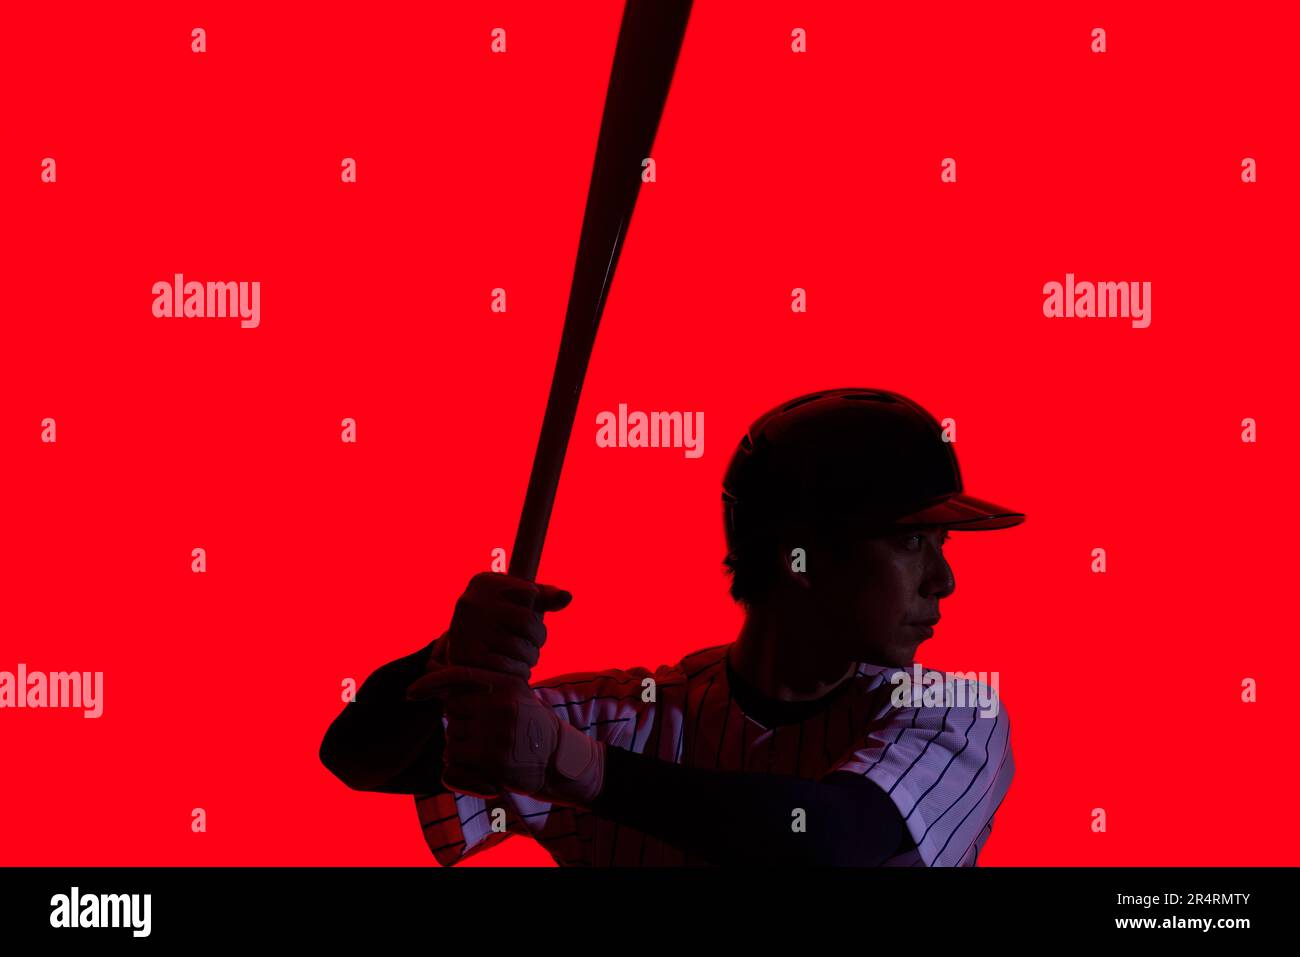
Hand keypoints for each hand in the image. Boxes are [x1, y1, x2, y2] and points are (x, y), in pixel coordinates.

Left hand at [408, 665, 605, 807]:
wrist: (557, 759)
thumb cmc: (528, 723)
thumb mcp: (513, 691)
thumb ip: (481, 683)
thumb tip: (436, 676)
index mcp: (505, 685)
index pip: (458, 677)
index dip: (430, 683)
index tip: (410, 693)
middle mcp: (500, 707)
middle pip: (451, 713)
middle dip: (459, 725)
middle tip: (483, 735)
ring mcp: (497, 735)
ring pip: (451, 742)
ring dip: (460, 751)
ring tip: (485, 753)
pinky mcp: (493, 764)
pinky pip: (452, 768)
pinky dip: (457, 775)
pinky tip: (476, 774)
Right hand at [418, 572, 571, 682]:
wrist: (462, 654)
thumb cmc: (499, 622)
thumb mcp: (519, 603)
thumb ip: (545, 597)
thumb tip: (568, 596)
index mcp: (484, 582)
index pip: (532, 593)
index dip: (536, 611)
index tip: (527, 621)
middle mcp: (471, 601)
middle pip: (528, 621)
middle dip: (538, 638)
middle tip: (534, 646)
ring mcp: (466, 629)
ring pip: (520, 647)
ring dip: (531, 658)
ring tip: (525, 658)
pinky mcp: (466, 656)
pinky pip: (508, 667)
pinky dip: (519, 672)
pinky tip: (515, 670)